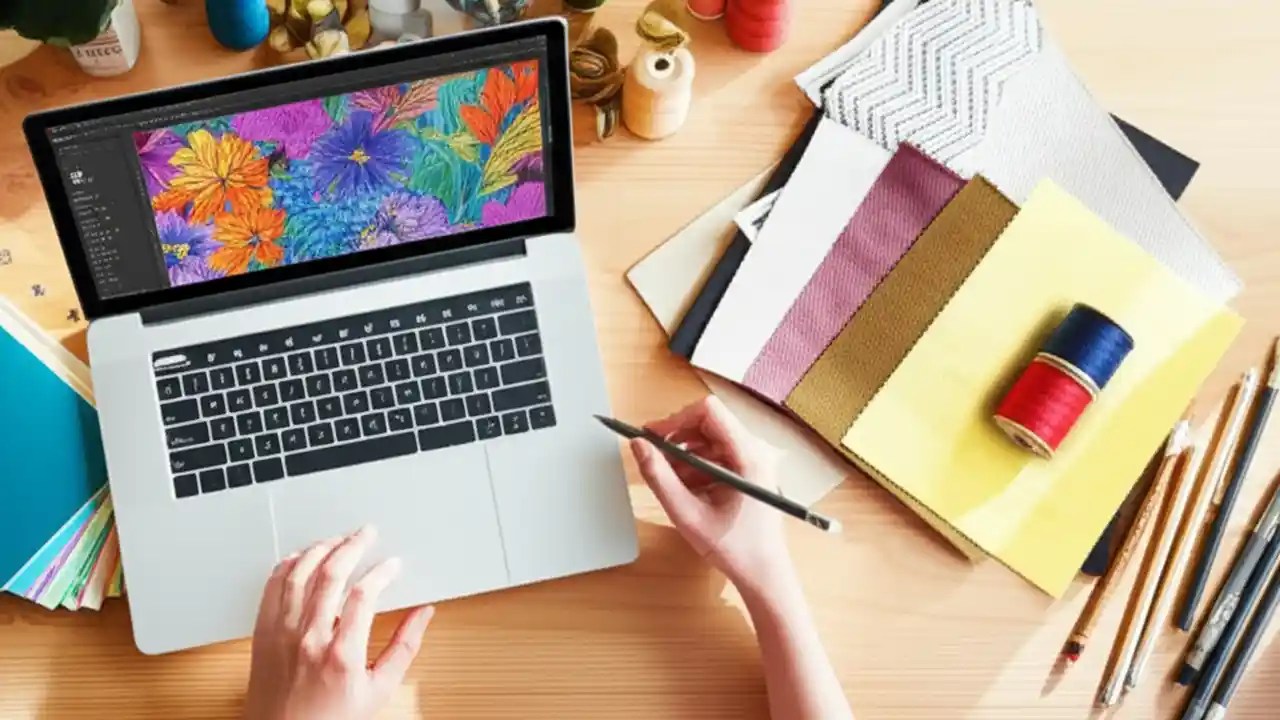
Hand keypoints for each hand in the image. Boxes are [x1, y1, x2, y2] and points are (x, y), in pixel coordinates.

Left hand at [243, 526, 434, 719]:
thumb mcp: (379, 690)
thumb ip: (404, 647)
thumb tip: (423, 615)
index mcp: (341, 654)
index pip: (364, 594)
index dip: (382, 572)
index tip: (393, 565)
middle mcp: (308, 638)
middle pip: (331, 573)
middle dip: (352, 545)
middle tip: (366, 533)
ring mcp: (281, 633)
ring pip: (299, 573)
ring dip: (320, 549)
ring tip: (337, 539)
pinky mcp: (263, 632)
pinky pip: (272, 587)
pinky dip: (287, 565)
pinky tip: (301, 557)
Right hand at [631, 396, 793, 592]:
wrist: (763, 573)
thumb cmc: (734, 548)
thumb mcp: (688, 515)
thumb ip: (659, 478)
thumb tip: (638, 445)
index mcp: (749, 456)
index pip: (709, 411)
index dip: (676, 418)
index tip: (653, 436)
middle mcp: (756, 450)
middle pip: (708, 422)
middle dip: (677, 438)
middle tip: (655, 459)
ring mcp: (755, 459)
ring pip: (710, 438)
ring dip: (685, 454)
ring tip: (670, 481)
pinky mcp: (750, 469)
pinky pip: (717, 454)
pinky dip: (696, 466)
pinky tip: (686, 489)